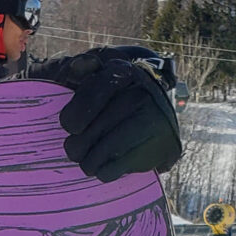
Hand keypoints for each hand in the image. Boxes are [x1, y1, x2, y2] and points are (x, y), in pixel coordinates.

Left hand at [54, 51, 181, 182]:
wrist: (149, 107)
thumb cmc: (109, 95)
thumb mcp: (91, 77)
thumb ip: (79, 71)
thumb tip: (82, 64)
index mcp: (123, 73)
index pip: (91, 96)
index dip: (74, 117)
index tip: (71, 127)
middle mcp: (144, 93)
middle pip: (99, 127)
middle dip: (78, 144)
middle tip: (73, 149)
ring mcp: (157, 119)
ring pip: (110, 148)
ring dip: (90, 161)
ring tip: (85, 162)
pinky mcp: (165, 145)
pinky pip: (126, 165)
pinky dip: (107, 171)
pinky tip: (103, 168)